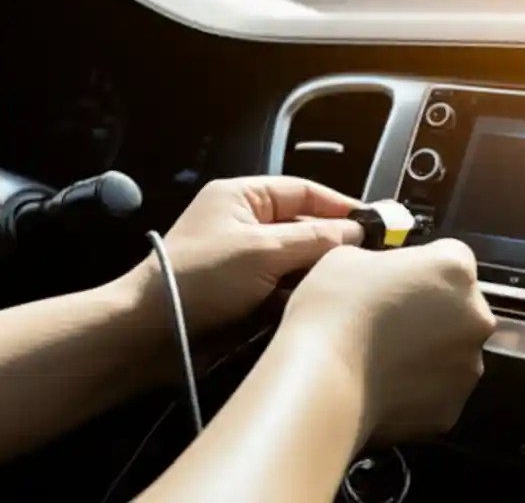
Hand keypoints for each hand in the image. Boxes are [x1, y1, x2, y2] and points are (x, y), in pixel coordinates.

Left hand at [124, 176, 362, 335]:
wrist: (149, 333)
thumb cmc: (202, 279)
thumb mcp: (264, 251)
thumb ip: (317, 238)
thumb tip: (358, 231)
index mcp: (241, 197)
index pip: (303, 191)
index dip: (340, 205)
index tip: (375, 224)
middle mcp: (243, 223)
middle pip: (303, 226)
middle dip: (332, 244)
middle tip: (369, 260)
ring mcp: (243, 260)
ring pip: (296, 261)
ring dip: (315, 274)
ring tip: (347, 285)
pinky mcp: (243, 293)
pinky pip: (283, 288)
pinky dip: (298, 296)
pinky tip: (318, 306)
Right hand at [280, 239, 496, 442]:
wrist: (321, 378)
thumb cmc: (333, 310)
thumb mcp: (349, 256)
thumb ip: (385, 261)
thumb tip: (387, 276)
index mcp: (454, 269)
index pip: (453, 258)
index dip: (424, 268)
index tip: (399, 281)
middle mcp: (474, 315)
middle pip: (461, 307)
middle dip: (434, 312)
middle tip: (390, 321)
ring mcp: (469, 365)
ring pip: (454, 351)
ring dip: (429, 351)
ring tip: (384, 356)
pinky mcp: (453, 407)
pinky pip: (440, 390)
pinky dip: (420, 388)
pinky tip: (385, 384)